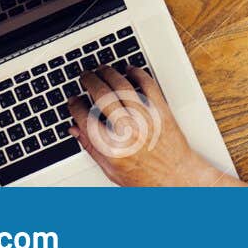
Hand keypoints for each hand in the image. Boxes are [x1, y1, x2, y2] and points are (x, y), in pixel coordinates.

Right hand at [68, 66, 237, 186]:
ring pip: (123, 87)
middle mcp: (126, 130)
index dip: (75, 106)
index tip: (73, 100)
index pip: (85, 119)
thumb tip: (75, 130)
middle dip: (90, 82)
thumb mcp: (110, 169)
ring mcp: (145, 118)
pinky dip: (138, 74)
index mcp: (111, 147)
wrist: (174, 176)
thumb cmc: (144, 177)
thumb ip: (91, 147)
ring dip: (110, 74)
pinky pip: (148, 86)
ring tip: (102, 69)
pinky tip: (130, 70)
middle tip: (85, 76)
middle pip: (102, 96)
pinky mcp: (160, 111)